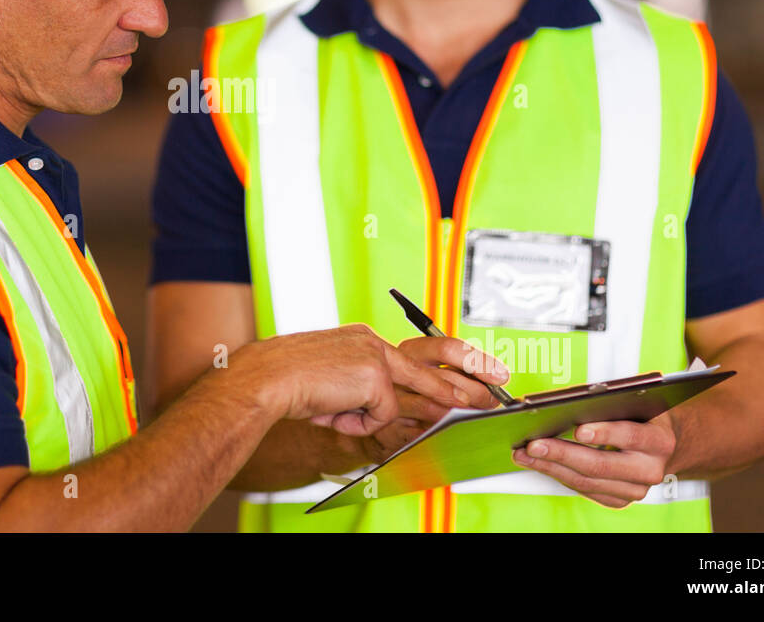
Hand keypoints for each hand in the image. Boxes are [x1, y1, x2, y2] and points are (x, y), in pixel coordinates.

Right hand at [233, 324, 457, 437]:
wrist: (269, 378)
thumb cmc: (290, 382)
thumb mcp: (334, 384)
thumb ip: (362, 393)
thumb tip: (386, 411)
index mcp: (362, 340)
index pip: (413, 350)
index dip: (443, 362)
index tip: (469, 366)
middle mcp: (372, 342)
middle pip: (432, 355)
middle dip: (468, 369)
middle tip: (495, 379)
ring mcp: (375, 357)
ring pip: (419, 387)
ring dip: (449, 398)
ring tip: (477, 403)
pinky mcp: (374, 377)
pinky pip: (381, 415)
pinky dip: (359, 423)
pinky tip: (337, 414)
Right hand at [356, 336, 508, 461]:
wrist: (341, 403)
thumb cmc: (385, 387)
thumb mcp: (408, 366)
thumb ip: (441, 368)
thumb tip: (486, 374)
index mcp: (406, 351)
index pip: (447, 348)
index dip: (478, 362)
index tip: (500, 374)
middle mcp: (396, 370)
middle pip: (449, 379)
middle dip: (479, 393)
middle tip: (492, 401)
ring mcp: (389, 398)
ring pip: (436, 408)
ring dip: (462, 416)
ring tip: (474, 417)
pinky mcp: (384, 425)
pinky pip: (420, 432)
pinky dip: (437, 433)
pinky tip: (447, 431)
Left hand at [511, 413, 677, 507]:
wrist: (664, 446)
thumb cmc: (643, 418)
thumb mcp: (635, 404)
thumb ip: (608, 405)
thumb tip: (566, 403)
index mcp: (658, 440)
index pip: (630, 436)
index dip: (604, 434)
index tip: (578, 430)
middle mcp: (650, 469)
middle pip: (601, 464)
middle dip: (563, 454)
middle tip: (534, 444)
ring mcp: (635, 488)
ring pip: (587, 481)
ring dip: (552, 467)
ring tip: (526, 454)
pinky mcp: (621, 499)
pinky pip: (585, 490)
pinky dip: (560, 475)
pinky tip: (541, 464)